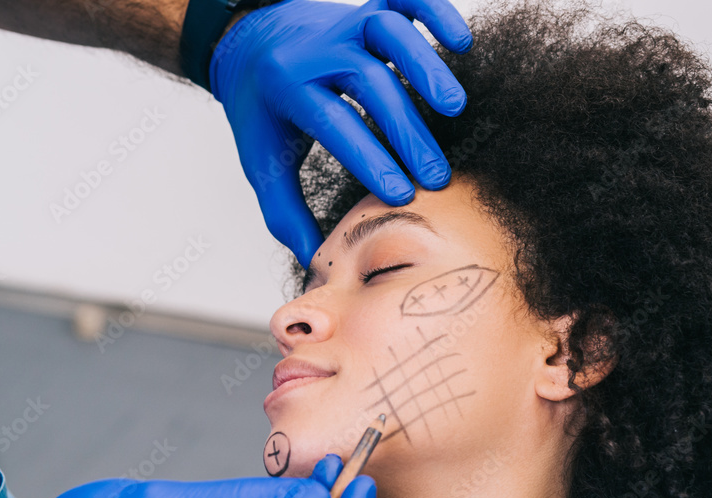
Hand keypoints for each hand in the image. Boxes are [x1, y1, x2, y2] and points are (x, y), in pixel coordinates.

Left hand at [207, 0, 472, 266]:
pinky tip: (461, 43)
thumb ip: (285, 212)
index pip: (334, 123)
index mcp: (287, 87)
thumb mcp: (261, 162)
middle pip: (368, 82)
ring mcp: (345, 23)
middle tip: (436, 176)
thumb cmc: (263, 112)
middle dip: (405, 131)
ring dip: (424, 66)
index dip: (370, 158)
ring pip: (388, 30)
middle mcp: (317, 50)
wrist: (249, 43)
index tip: (401, 195)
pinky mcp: (368, 8)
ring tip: (454, 109)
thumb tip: (315, 260)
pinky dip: (434, 12)